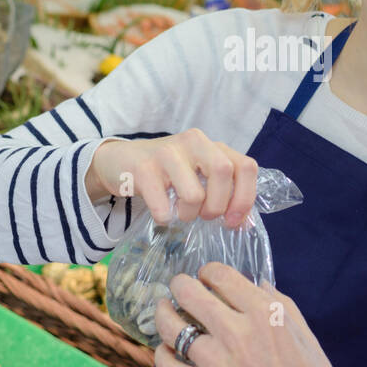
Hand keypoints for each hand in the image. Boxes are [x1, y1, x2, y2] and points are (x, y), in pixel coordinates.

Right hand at [87, 129, 257, 226]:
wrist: (120, 161)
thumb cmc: (167, 173)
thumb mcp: (198, 176)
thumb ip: (223, 193)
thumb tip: (244, 224)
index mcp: (212, 144)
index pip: (246, 166)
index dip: (244, 197)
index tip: (233, 220)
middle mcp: (193, 142)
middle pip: (223, 173)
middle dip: (217, 205)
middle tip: (205, 216)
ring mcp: (167, 153)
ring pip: (194, 193)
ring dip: (189, 215)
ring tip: (181, 213)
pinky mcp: (143, 168)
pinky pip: (163, 207)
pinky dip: (165, 218)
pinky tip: (161, 212)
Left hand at [153, 262, 349, 366]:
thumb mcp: (306, 336)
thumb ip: (281, 304)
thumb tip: (259, 284)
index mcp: (264, 314)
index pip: (220, 275)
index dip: (208, 272)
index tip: (207, 277)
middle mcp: (236, 332)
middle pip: (188, 293)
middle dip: (181, 285)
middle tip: (181, 289)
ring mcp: (215, 362)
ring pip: (171, 326)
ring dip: (164, 313)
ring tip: (164, 310)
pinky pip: (167, 366)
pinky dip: (162, 354)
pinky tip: (168, 349)